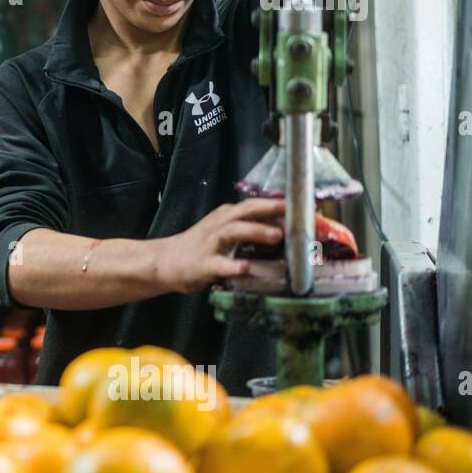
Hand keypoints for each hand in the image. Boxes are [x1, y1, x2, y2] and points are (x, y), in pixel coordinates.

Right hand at [154, 199, 285, 293]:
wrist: (165, 262)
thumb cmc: (201, 247)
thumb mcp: (225, 231)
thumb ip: (252, 228)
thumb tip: (288, 230)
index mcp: (227, 216)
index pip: (256, 205)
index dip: (281, 205)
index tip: (306, 207)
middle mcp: (219, 225)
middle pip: (246, 211)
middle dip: (270, 208)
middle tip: (294, 212)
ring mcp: (210, 244)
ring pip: (233, 231)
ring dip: (256, 231)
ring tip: (276, 235)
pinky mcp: (203, 264)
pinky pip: (219, 264)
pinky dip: (233, 265)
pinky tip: (245, 268)